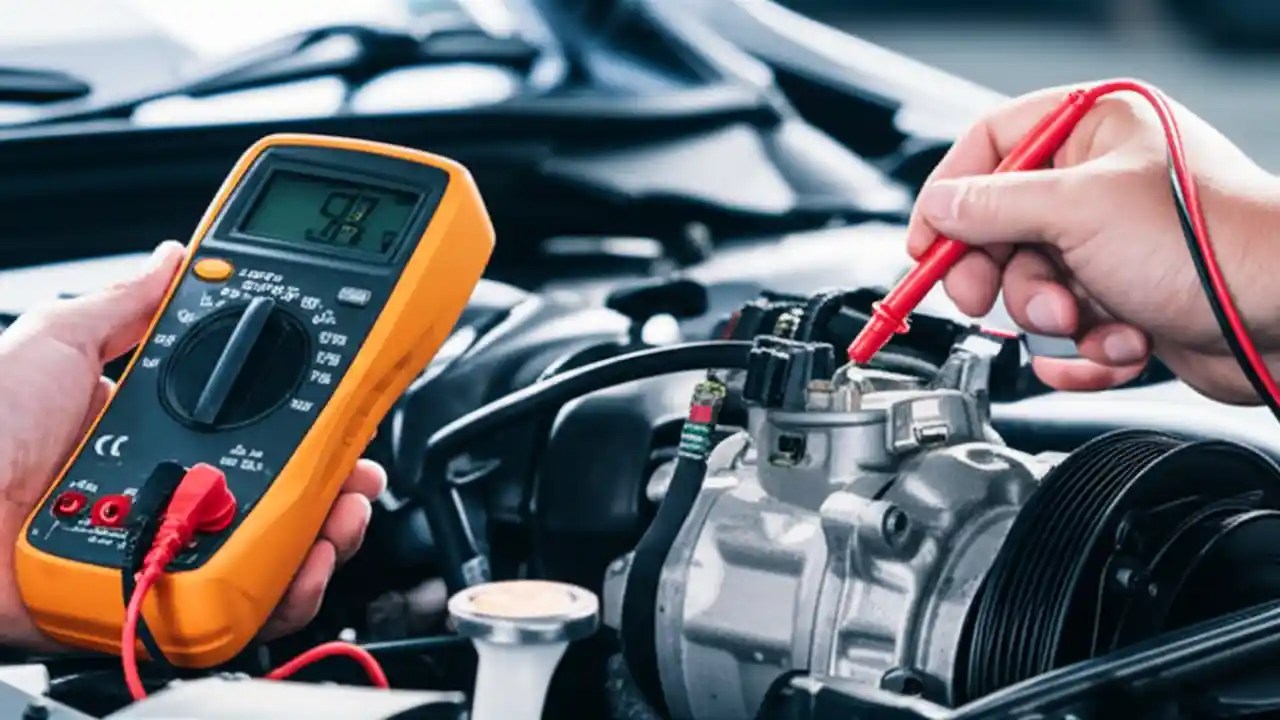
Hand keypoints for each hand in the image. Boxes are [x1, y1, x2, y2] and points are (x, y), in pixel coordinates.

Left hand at [0, 241, 383, 648]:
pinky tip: (302, 562)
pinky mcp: (163, 599)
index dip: (307, 417)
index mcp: (151, 429)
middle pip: (279, 488)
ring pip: (274, 546)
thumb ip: (123, 305)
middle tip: (357, 471)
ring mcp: (172, 544)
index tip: (343, 409)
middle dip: (335, 480)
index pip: (253, 419)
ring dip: (326, 531)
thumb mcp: (53, 344)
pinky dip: (286, 587)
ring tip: (340, 514)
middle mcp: (172, 488)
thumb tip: (173, 257)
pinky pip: (242, 600)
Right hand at [907, 81, 1279, 402]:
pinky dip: (1084, 349)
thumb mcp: (1076, 210)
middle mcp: (1098, 180)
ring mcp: (1111, 243)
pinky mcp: (1122, 298)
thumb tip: (937, 210)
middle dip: (1006, 278)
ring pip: (1032, 288)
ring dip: (1054, 319)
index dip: (948, 198)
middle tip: (989, 300)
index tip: (926, 246)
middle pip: (1000, 228)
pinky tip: (1119, 343)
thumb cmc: (1207, 243)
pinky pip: (1067, 329)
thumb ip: (989, 208)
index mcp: (1092, 127)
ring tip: (1089, 322)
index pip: (989, 146)